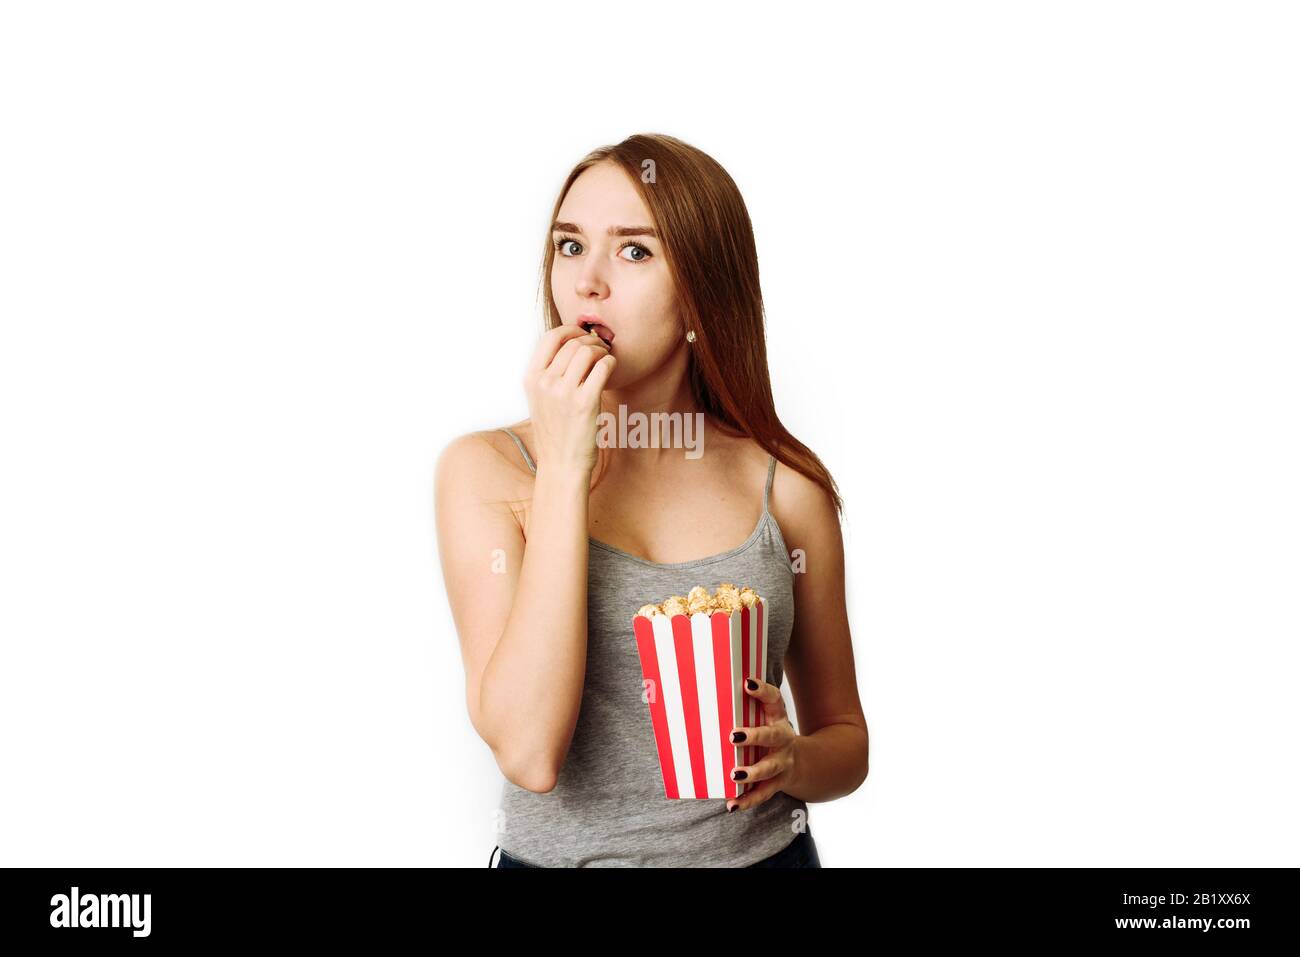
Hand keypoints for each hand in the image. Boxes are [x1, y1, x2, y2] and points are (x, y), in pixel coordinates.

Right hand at [522, 324, 615, 474]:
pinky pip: (603, 367)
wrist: (561, 465)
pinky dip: (611, 362)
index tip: (582, 335)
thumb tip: (572, 345)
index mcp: (531, 379)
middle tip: (600, 349)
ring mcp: (564, 393)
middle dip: (591, 341)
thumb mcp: (540, 399)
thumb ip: (548, 373)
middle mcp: (545, 383)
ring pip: (588, 351)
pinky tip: (611, 369)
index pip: (550, 337)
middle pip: (572, 343)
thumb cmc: (555, 432)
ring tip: (605, 360)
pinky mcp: (585, 403)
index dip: (570, 330)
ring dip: (602, 351)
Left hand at [726, 677, 799, 812]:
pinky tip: (732, 805)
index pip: (774, 699)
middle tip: (733, 737)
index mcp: (778, 718)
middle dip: (754, 737)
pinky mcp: (777, 783)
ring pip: (769, 769)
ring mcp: (782, 763)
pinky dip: (747, 801)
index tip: (747, 683)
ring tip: (734, 774)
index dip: (762, 691)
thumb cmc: (769, 732)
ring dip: (752, 773)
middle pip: (773, 737)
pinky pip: (762, 793)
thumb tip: (706, 691)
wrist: (800, 762)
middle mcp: (783, 739)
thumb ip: (745, 705)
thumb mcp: (766, 715)